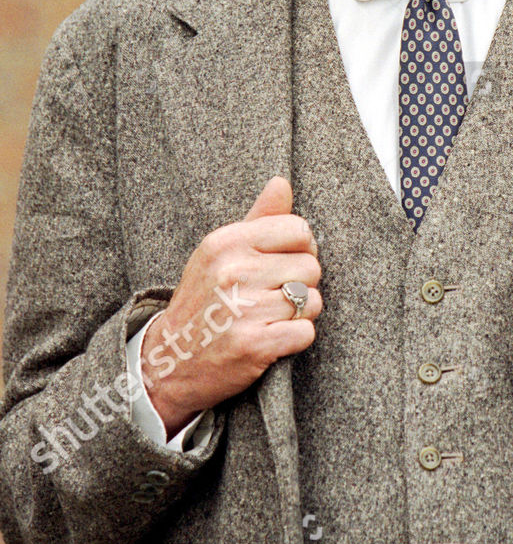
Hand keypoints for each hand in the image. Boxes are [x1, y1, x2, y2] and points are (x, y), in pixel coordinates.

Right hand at [140, 176, 321, 437]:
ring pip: (312, 301)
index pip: (299, 230)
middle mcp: (233, 271)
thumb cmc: (203, 301)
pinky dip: (295, 339)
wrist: (170, 361)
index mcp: (226, 242)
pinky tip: (270, 339)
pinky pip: (306, 332)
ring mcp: (243, 309)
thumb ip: (258, 219)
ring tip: (268, 318)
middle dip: (300, 284)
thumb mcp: (220, 253)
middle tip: (270, 297)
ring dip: (298, 314)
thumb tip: (282, 182)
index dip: (301, 249)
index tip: (282, 264)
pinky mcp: (254, 344)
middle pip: (311, 267)